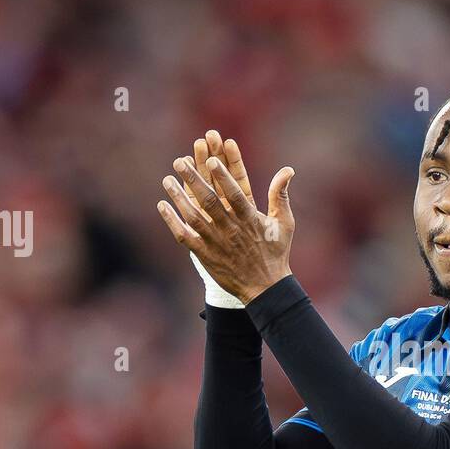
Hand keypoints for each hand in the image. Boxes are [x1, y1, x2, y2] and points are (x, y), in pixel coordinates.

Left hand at [157, 132, 295, 304]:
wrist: (265, 289)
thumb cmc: (276, 253)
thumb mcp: (284, 223)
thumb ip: (281, 195)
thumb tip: (287, 170)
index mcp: (250, 220)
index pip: (235, 194)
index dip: (223, 177)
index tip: (211, 159)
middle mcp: (231, 230)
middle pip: (210, 202)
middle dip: (194, 180)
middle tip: (179, 162)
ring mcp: (216, 243)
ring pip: (194, 217)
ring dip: (179, 198)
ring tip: (167, 180)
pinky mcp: (205, 255)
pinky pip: (185, 237)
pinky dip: (172, 222)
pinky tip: (162, 206)